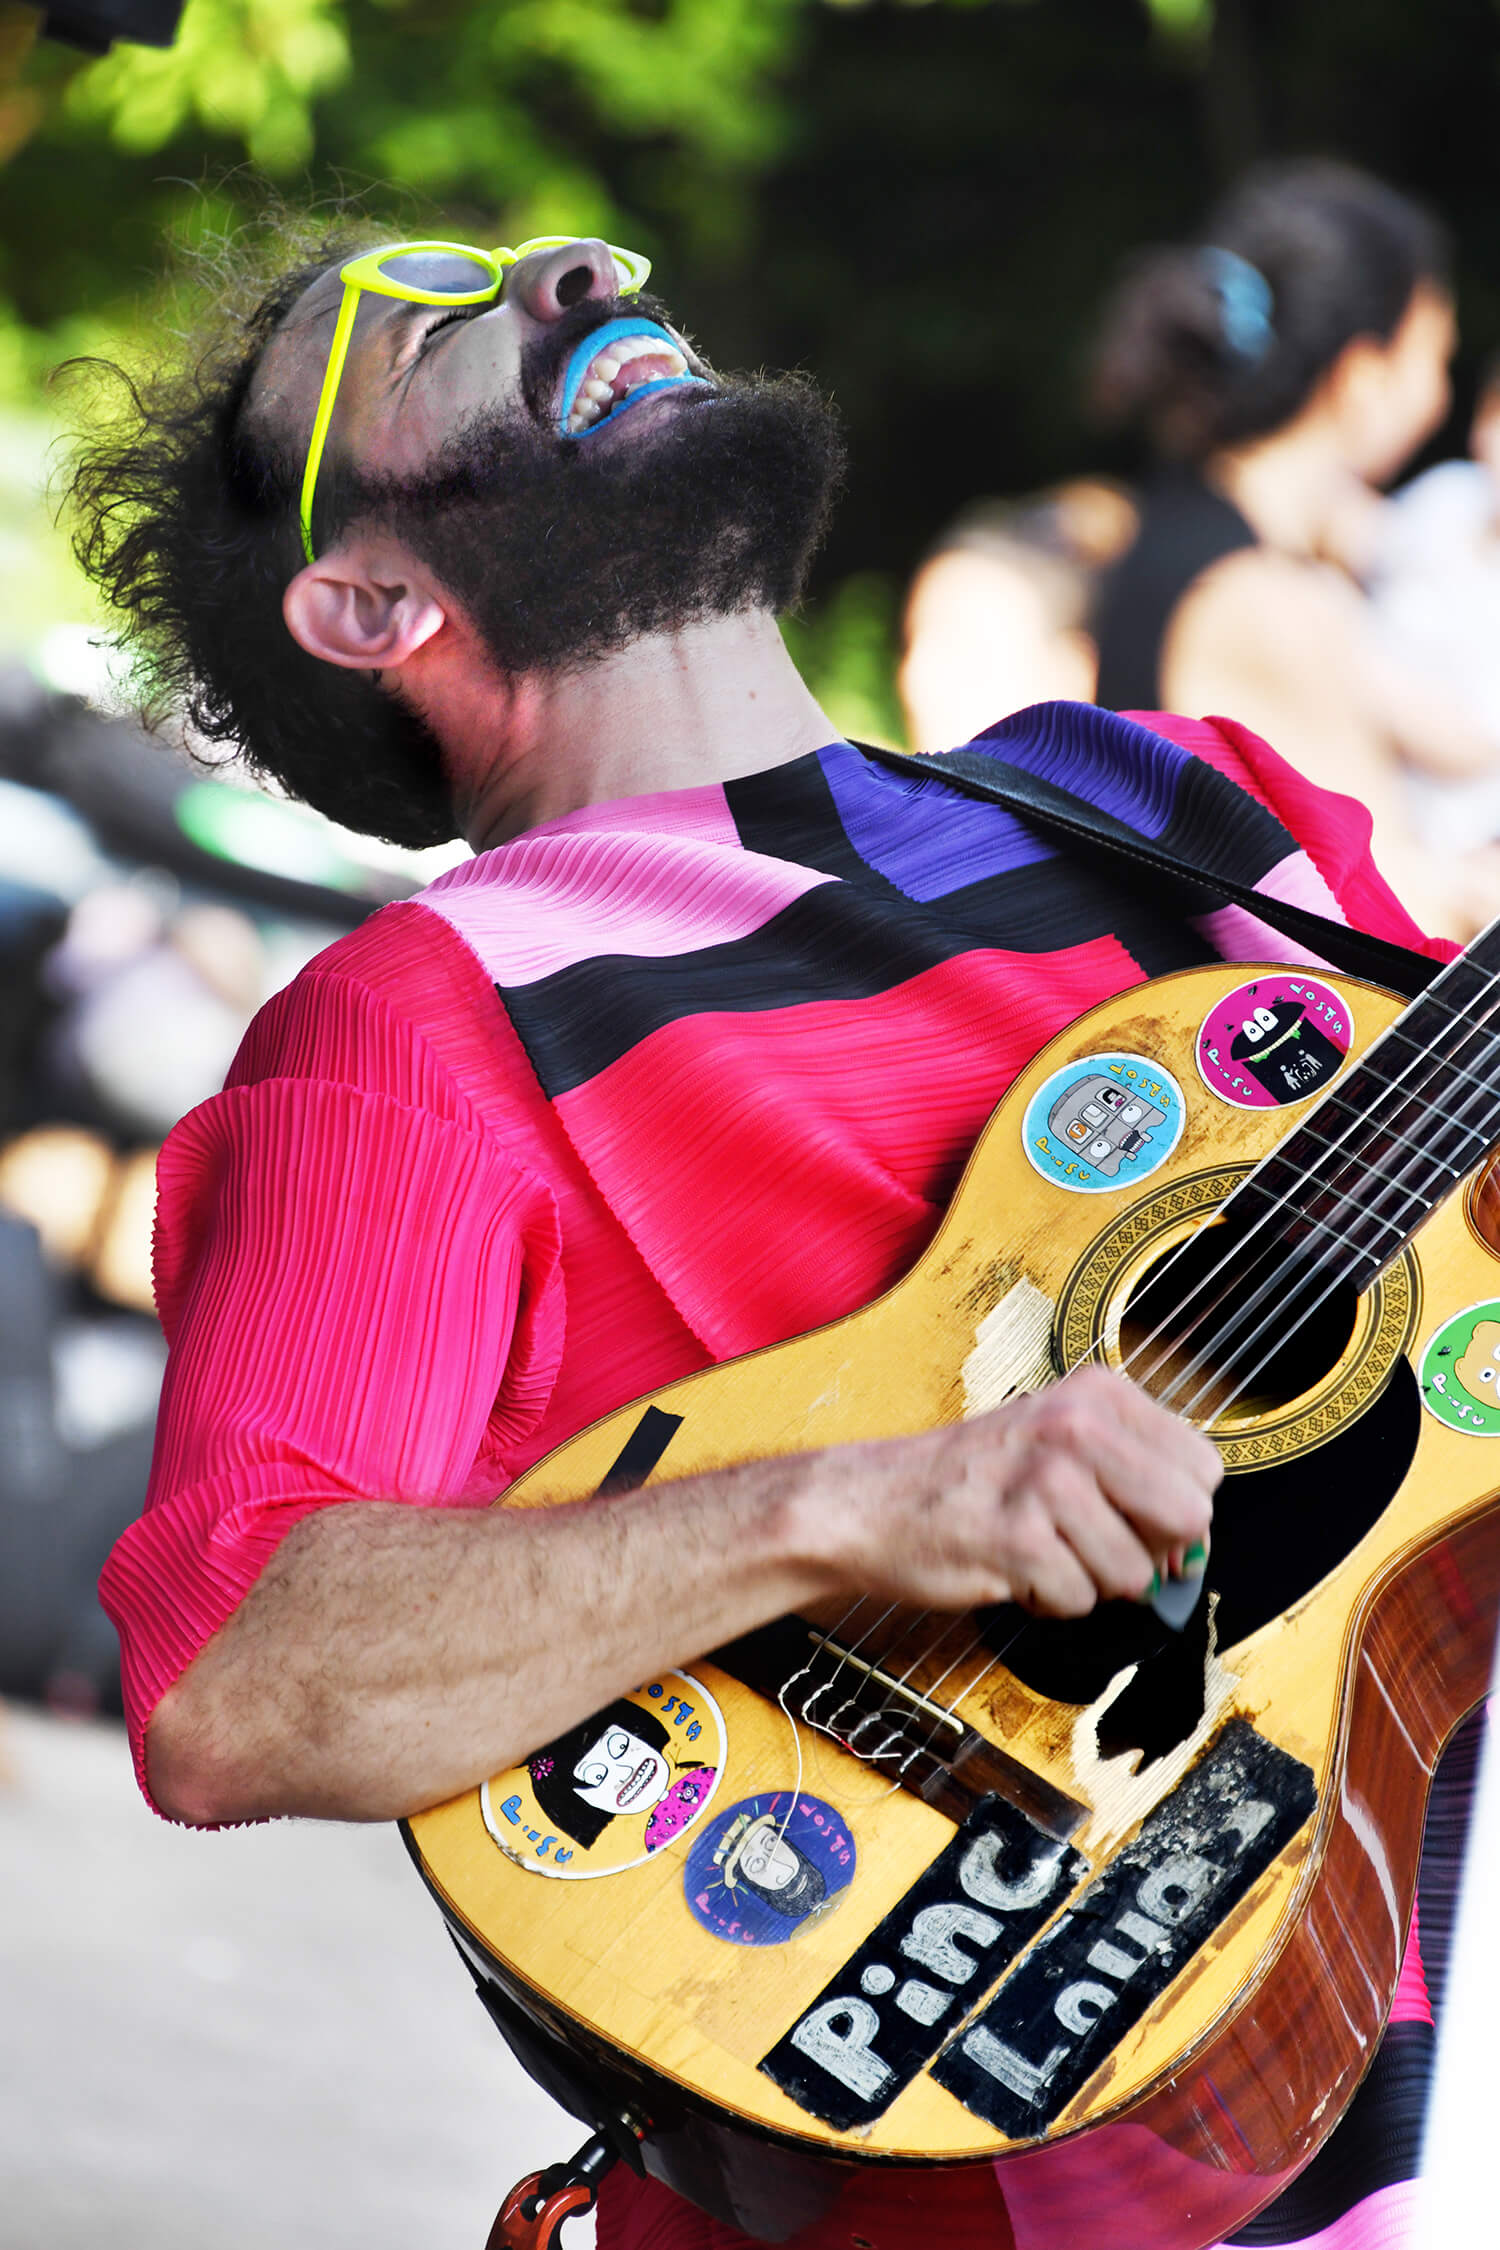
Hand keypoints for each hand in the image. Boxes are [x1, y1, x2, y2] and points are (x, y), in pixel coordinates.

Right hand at [840, 1365, 1219, 1617]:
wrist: (870, 1502)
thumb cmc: (969, 1479)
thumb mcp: (1060, 1443)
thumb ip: (1134, 1476)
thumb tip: (1195, 1549)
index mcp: (1098, 1395)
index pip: (1203, 1468)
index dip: (1174, 1509)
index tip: (1128, 1514)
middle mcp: (1077, 1427)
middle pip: (1188, 1520)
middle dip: (1147, 1551)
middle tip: (1090, 1542)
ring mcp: (1048, 1481)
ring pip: (1135, 1573)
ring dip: (1090, 1580)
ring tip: (1040, 1548)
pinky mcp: (1019, 1538)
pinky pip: (1080, 1600)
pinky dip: (1049, 1600)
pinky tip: (1013, 1566)